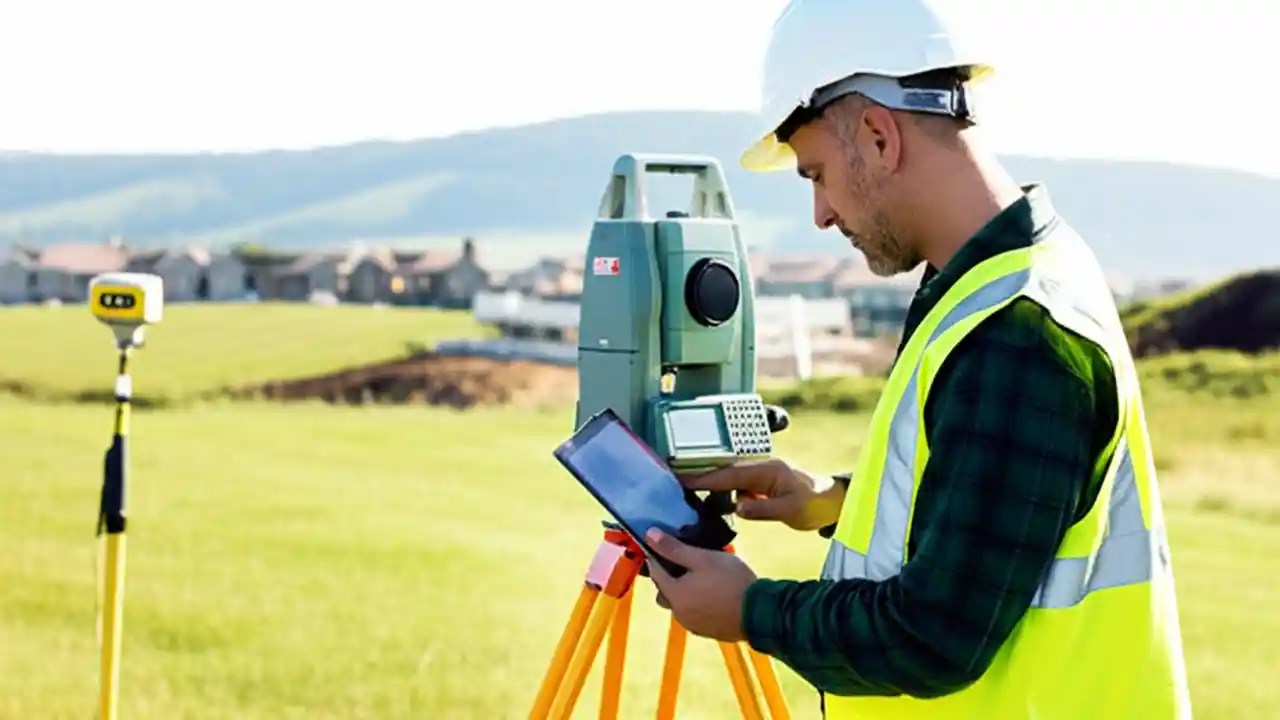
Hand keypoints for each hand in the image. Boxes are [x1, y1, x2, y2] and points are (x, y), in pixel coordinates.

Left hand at [644, 528, 755, 642]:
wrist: (760, 612)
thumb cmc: (729, 581)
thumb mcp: (702, 558)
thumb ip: (674, 548)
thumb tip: (649, 534)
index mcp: (674, 595)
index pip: (656, 572)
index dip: (657, 556)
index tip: (663, 544)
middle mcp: (679, 614)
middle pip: (666, 590)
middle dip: (671, 576)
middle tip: (688, 561)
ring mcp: (694, 625)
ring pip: (681, 603)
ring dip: (686, 591)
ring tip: (703, 576)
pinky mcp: (709, 632)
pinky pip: (695, 613)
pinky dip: (698, 603)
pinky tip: (713, 594)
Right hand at [677, 458, 844, 531]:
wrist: (834, 501)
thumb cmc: (815, 505)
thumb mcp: (790, 511)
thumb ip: (763, 509)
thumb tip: (737, 507)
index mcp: (767, 471)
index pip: (729, 475)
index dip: (705, 478)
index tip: (682, 480)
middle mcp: (761, 468)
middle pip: (725, 472)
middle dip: (701, 477)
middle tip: (676, 483)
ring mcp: (762, 475)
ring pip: (730, 479)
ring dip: (711, 485)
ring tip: (688, 494)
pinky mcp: (764, 483)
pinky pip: (738, 486)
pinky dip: (724, 492)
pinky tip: (713, 502)